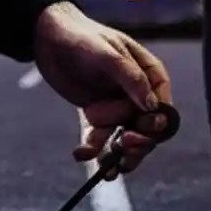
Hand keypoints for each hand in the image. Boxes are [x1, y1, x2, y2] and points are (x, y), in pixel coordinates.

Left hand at [32, 1, 174, 179]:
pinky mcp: (98, 116)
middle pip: (147, 130)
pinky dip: (93, 150)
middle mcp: (139, 94)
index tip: (135, 133)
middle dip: (136, 143)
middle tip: (121, 147)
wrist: (49, 37)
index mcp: (150, 75)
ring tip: (106, 172)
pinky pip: (101, 139)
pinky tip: (81, 155)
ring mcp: (119, 107)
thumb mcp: (107, 54)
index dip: (154, 126)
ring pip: (126, 140)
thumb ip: (130, 79)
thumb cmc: (83, 38)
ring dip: (117, 156)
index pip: (162, 109)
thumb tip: (152, 107)